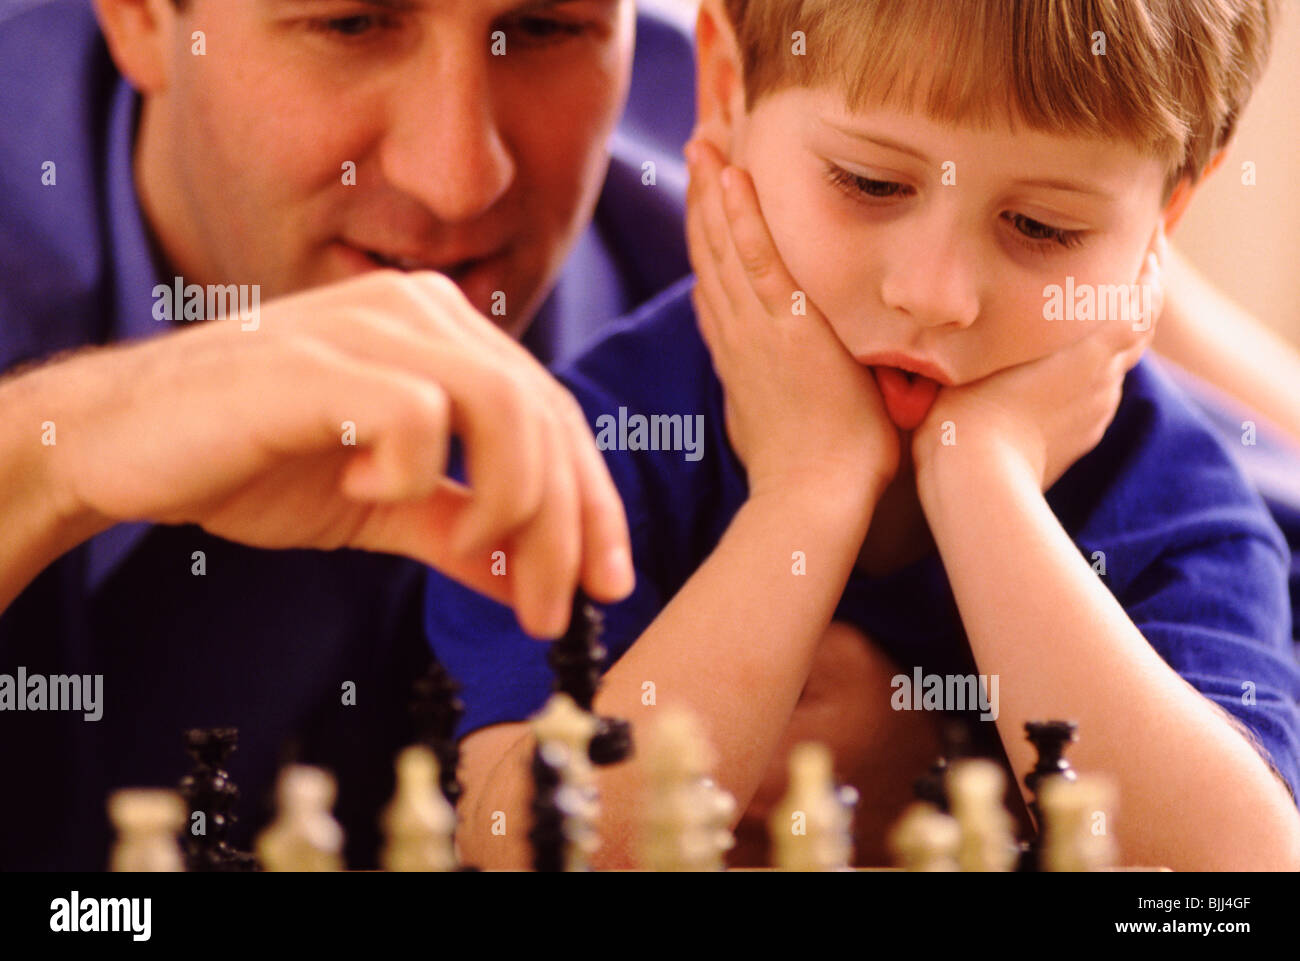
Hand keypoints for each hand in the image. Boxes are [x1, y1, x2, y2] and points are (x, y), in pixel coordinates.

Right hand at [17, 270, 632, 636]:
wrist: (125, 444)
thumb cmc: (255, 460)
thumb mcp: (383, 507)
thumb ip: (463, 534)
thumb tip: (535, 584)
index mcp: (447, 334)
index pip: (555, 415)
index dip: (594, 505)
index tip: (607, 583)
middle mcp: (422, 311)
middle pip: (546, 416)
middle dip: (567, 528)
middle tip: (553, 611)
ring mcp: (370, 324)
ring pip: (505, 408)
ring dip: (508, 503)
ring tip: (461, 547)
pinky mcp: (318, 358)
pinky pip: (417, 415)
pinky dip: (412, 472)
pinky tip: (365, 485)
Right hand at [684, 137, 898, 510]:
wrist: (812, 500)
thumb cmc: (801, 477)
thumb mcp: (763, 428)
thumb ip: (751, 391)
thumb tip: (744, 376)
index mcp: (736, 357)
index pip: (713, 285)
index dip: (705, 239)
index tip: (702, 201)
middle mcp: (736, 336)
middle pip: (710, 255)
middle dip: (702, 200)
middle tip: (698, 148)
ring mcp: (756, 329)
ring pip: (724, 248)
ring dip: (714, 193)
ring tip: (705, 143)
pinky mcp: (784, 328)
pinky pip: (757, 260)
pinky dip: (742, 218)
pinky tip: (733, 177)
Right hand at [913, 234, 1165, 489]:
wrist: (978, 476)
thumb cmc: (971, 407)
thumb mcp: (985, 348)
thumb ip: (1007, 319)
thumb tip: (991, 293)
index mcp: (1090, 348)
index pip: (1143, 300)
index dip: (1150, 270)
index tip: (1150, 240)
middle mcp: (1105, 378)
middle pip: (1140, 329)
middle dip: (1138, 297)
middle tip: (1129, 266)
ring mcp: (1096, 411)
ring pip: (1118, 364)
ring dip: (1112, 338)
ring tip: (1088, 316)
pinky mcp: (1082, 438)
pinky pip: (1098, 396)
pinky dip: (1093, 375)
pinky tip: (1067, 369)